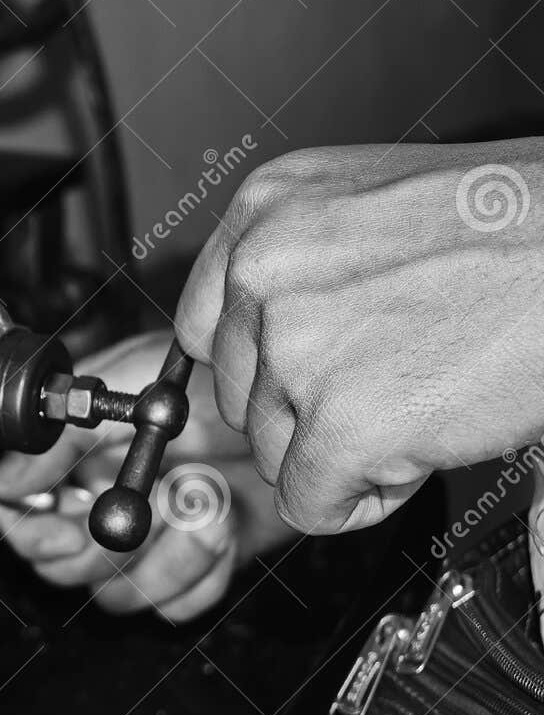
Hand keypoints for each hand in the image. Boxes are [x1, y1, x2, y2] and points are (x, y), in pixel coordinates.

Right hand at [0, 331, 293, 621]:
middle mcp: (105, 505)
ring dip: (169, 554)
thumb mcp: (136, 385)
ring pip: (123, 594)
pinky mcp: (197, 567)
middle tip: (152, 504)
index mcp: (76, 460)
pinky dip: (203, 573)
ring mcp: (150, 543)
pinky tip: (224, 524)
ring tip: (205, 498)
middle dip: (113, 544)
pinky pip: (177, 606)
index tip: (67, 530)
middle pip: (67, 568)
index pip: (21, 515)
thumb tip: (4, 478)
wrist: (304, 414)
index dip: (34, 532)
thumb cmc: (223, 381)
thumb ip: (65, 435)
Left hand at [176, 140, 543, 535]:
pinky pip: (309, 503)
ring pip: (272, 452)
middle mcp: (264, 271)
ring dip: (341, 450)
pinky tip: (415, 456)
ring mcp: (298, 348)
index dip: (258, 367)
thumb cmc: (521, 226)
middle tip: (395, 383)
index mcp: (266, 211)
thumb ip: (299, 270)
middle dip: (307, 410)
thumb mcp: (374, 211)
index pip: (202, 326)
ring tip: (423, 400)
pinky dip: (359, 500)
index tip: (301, 378)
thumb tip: (256, 350)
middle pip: (238, 395)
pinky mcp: (344, 423)